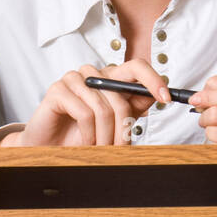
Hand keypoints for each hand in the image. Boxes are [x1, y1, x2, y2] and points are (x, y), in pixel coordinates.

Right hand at [9, 59, 167, 146]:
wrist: (50, 148)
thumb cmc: (82, 134)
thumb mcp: (114, 122)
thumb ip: (133, 107)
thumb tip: (158, 97)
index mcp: (110, 77)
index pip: (137, 67)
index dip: (153, 80)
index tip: (166, 98)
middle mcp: (93, 72)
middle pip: (121, 95)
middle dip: (123, 129)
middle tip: (120, 149)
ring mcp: (74, 78)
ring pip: (102, 107)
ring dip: (104, 136)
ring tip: (100, 149)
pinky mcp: (57, 90)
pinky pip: (84, 112)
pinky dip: (88, 134)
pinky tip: (85, 142)